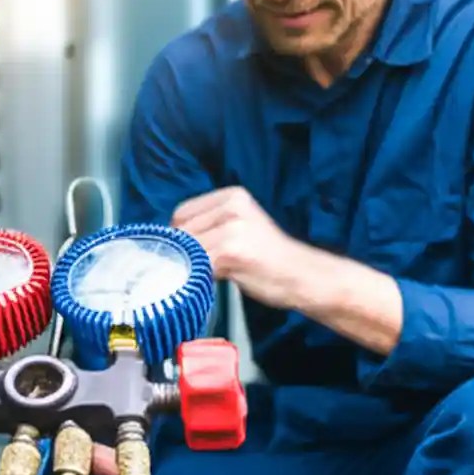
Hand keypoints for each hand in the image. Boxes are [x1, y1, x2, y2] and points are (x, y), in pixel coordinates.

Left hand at [172, 186, 314, 308]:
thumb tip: (170, 240)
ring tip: (215, 273)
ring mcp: (231, 227)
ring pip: (187, 249)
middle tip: (203, 266)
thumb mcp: (240, 227)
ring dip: (192, 266)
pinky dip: (199, 276)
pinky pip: (197, 265)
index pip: (181, 213)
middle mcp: (231, 205)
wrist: (303, 277)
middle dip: (185, 252)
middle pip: (182, 230)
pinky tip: (217, 279)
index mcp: (232, 195)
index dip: (181, 236)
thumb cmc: (269, 258)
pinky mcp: (231, 250)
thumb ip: (210, 226)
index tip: (192, 251)